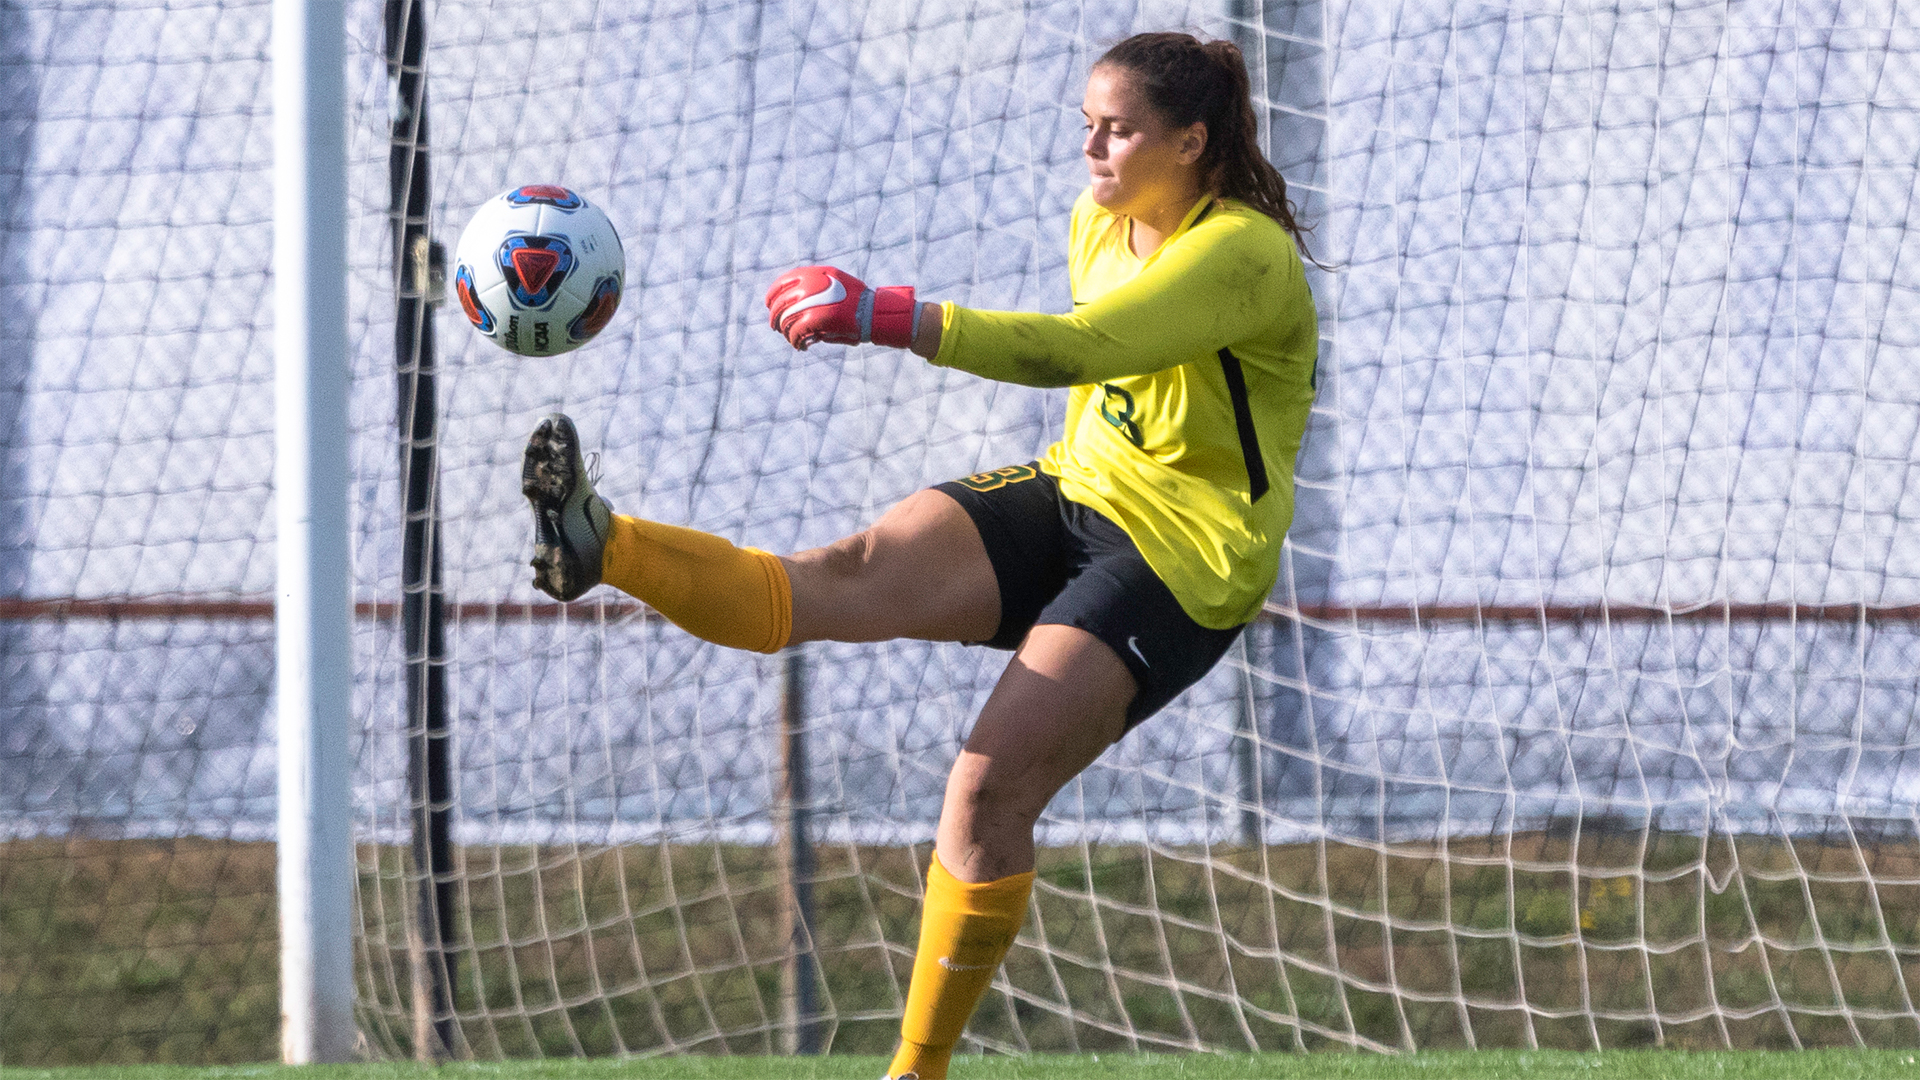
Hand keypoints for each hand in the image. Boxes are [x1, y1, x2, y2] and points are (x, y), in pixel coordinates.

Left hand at [765, 265, 916, 349]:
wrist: (874, 313)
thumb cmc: (857, 303)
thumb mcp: (835, 286)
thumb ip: (816, 288)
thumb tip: (792, 303)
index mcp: (816, 274)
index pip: (784, 281)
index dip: (772, 293)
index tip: (769, 303)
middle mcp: (812, 284)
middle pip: (781, 301)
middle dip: (775, 316)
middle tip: (775, 326)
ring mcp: (814, 301)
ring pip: (786, 318)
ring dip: (786, 331)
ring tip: (793, 339)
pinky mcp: (817, 318)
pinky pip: (796, 332)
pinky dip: (796, 341)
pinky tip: (801, 346)